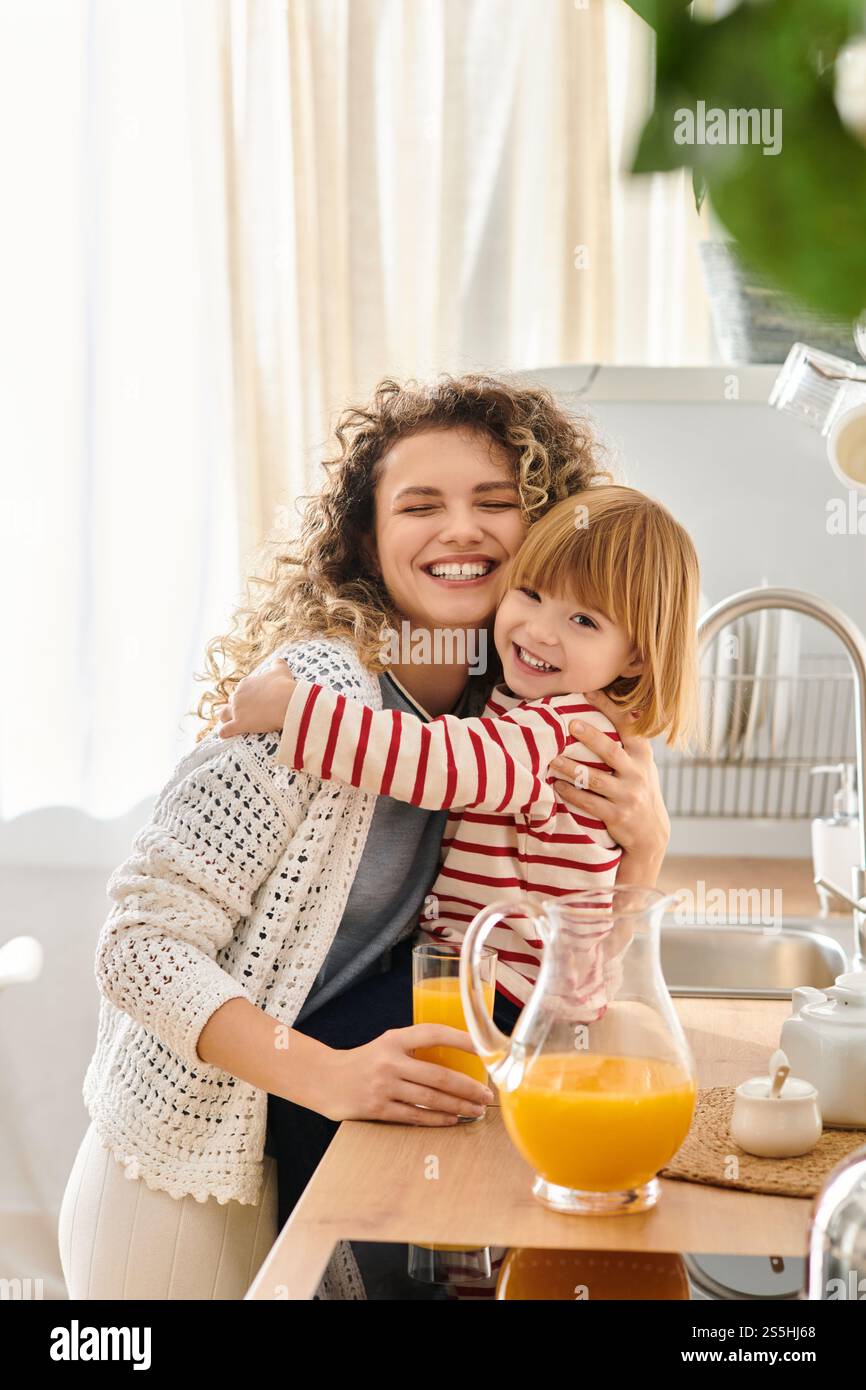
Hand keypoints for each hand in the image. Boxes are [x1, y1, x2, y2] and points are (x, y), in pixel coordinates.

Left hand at [217, 657, 296, 738]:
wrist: (287, 701)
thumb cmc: (284, 686)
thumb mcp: (281, 671)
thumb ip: (278, 664)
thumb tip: (278, 661)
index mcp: (246, 683)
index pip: (241, 689)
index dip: (248, 696)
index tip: (256, 701)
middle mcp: (238, 695)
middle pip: (232, 701)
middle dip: (237, 706)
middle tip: (247, 712)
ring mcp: (237, 710)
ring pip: (223, 714)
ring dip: (226, 718)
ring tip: (230, 723)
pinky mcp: (239, 724)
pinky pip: (226, 730)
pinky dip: (225, 733)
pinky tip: (226, 735)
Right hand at [313, 1025, 495, 1124]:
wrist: (325, 1079)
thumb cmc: (364, 1062)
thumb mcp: (387, 1045)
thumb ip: (414, 1048)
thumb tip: (458, 1058)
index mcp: (394, 1039)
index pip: (434, 1034)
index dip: (462, 1040)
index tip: (484, 1049)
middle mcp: (390, 1061)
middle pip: (439, 1075)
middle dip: (468, 1087)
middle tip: (487, 1095)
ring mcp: (383, 1086)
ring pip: (431, 1098)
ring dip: (459, 1106)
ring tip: (476, 1110)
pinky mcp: (377, 1108)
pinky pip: (415, 1115)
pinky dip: (437, 1119)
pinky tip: (452, 1120)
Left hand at [547, 686, 669, 881]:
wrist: (651, 833)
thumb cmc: (639, 790)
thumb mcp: (643, 765)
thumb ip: (630, 744)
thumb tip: (614, 710)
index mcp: (643, 756)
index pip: (628, 726)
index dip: (610, 707)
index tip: (590, 692)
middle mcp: (638, 773)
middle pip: (611, 751)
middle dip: (590, 736)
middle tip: (569, 724)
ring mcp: (628, 795)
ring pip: (594, 778)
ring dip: (570, 768)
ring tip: (552, 760)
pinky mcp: (617, 815)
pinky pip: (588, 802)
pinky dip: (571, 792)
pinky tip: (558, 785)